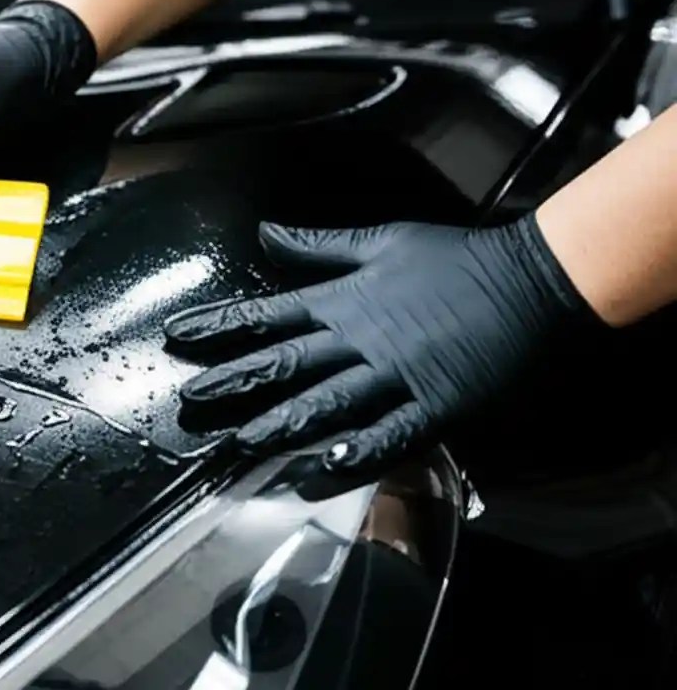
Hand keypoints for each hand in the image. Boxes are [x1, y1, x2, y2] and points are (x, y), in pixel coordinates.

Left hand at [164, 215, 602, 473]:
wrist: (531, 281)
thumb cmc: (454, 259)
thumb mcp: (382, 241)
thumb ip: (319, 248)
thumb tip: (265, 233)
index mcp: (344, 301)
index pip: (267, 313)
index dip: (219, 326)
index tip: (177, 337)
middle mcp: (360, 340)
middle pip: (285, 363)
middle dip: (234, 381)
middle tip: (190, 401)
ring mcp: (395, 377)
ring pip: (326, 403)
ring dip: (280, 423)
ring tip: (240, 442)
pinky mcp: (432, 408)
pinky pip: (385, 438)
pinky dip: (350, 457)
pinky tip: (315, 475)